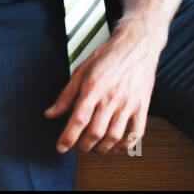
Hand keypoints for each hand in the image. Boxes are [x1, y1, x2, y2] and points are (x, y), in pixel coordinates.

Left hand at [43, 18, 163, 153]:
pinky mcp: (143, 106)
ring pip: (114, 137)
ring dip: (101, 149)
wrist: (137, 44)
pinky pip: (136, 133)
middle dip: (82, 147)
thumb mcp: (81, 70)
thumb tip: (50, 114)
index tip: (61, 147)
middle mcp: (112, 97)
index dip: (68, 137)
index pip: (79, 119)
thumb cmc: (108, 55)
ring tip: (91, 148)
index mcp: (94, 86)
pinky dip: (125, 145)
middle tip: (74, 149)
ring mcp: (129, 103)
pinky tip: (115, 146)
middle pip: (96, 133)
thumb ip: (66, 95)